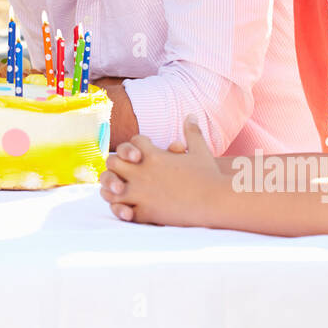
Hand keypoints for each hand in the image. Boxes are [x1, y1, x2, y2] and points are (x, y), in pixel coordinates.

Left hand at [100, 122, 218, 225]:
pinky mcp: (145, 213)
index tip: (138, 153)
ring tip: (120, 192)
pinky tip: (128, 211)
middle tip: (122, 172)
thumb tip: (192, 115)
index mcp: (153, 155)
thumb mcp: (200, 150)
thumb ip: (192, 132)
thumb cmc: (210, 176)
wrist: (215, 202)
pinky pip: (122, 212)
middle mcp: (142, 172)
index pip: (132, 142)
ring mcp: (141, 194)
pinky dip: (122, 211)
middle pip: (112, 162)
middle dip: (116, 165)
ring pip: (111, 190)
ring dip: (113, 190)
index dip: (134, 145)